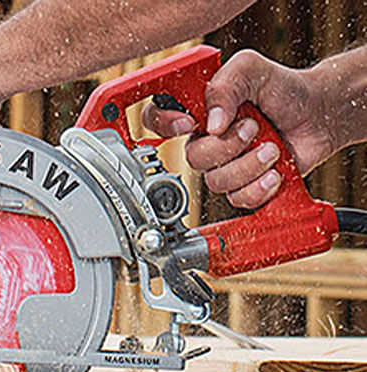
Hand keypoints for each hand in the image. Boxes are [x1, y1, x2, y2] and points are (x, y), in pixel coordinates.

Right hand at [142, 50, 334, 207]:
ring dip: (250, 165)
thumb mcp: (251, 69)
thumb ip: (225, 86)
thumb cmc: (283, 89)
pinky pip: (238, 199)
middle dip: (228, 146)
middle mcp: (206, 139)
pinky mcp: (245, 186)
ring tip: (273, 148)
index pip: (156, 119)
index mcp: (198, 111)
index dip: (164, 124)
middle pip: (193, 158)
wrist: (319, 114)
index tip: (190, 123)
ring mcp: (225, 165)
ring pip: (216, 182)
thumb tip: (211, 124)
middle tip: (254, 127)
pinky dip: (260, 187)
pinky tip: (275, 173)